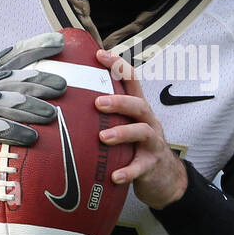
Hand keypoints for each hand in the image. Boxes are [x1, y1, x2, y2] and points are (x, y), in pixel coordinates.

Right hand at [0, 32, 66, 180]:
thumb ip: (8, 88)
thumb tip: (45, 84)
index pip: (13, 55)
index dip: (36, 46)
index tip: (59, 42)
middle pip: (14, 78)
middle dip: (40, 80)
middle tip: (63, 86)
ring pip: (7, 102)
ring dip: (32, 108)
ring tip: (52, 115)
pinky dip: (15, 132)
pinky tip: (31, 137)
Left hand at [93, 49, 187, 208]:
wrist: (166, 179)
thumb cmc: (137, 149)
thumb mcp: (126, 127)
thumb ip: (107, 116)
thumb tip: (67, 104)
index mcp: (139, 111)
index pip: (131, 81)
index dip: (118, 66)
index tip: (99, 55)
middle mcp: (148, 123)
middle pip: (138, 105)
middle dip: (119, 101)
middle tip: (98, 103)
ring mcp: (152, 144)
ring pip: (142, 132)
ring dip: (122, 132)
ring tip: (103, 137)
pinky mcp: (152, 166)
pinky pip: (140, 168)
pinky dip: (128, 171)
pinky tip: (114, 176)